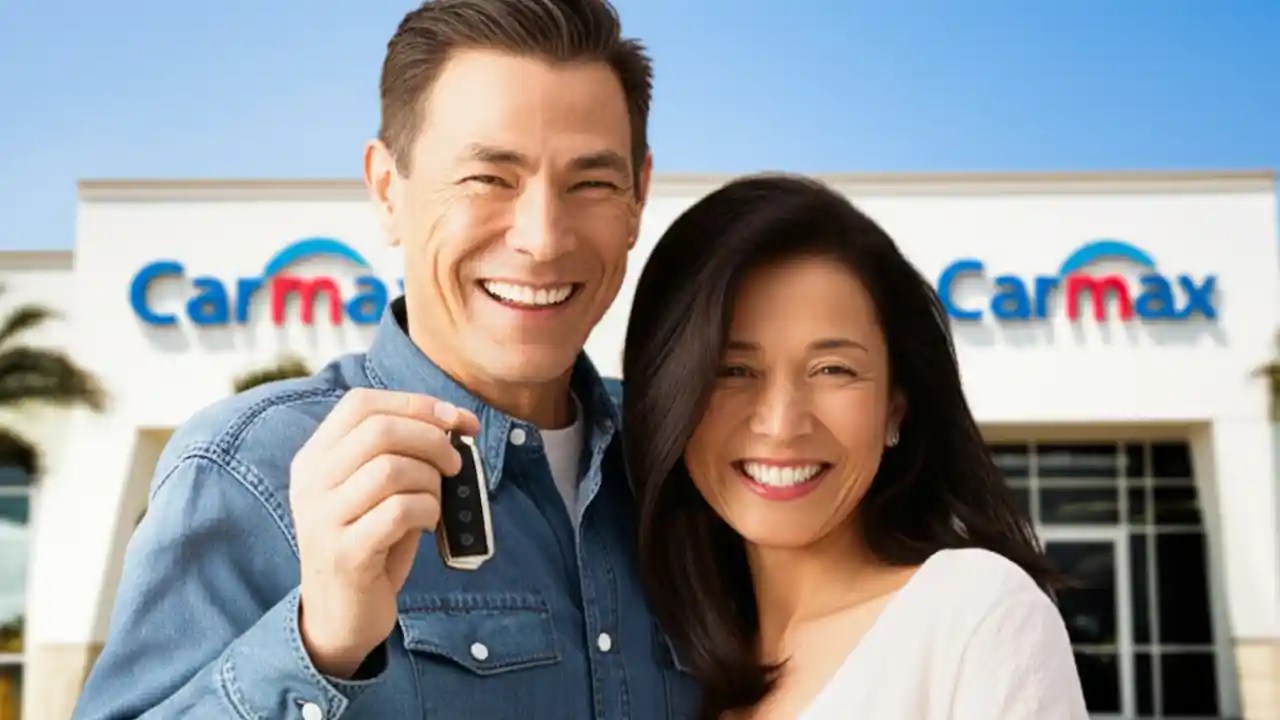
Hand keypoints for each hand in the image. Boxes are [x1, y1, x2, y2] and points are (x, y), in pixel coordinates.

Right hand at [289, 388, 480, 677]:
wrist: (340, 616)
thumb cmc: (370, 543)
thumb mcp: (376, 490)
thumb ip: (401, 452)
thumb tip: (456, 420)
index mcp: (314, 458)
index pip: (360, 403)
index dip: (415, 403)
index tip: (455, 419)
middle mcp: (310, 484)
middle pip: (379, 430)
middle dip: (432, 439)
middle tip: (454, 463)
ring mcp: (323, 519)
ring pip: (392, 468)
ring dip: (431, 481)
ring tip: (435, 501)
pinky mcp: (345, 554)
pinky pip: (399, 511)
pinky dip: (428, 511)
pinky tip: (428, 524)